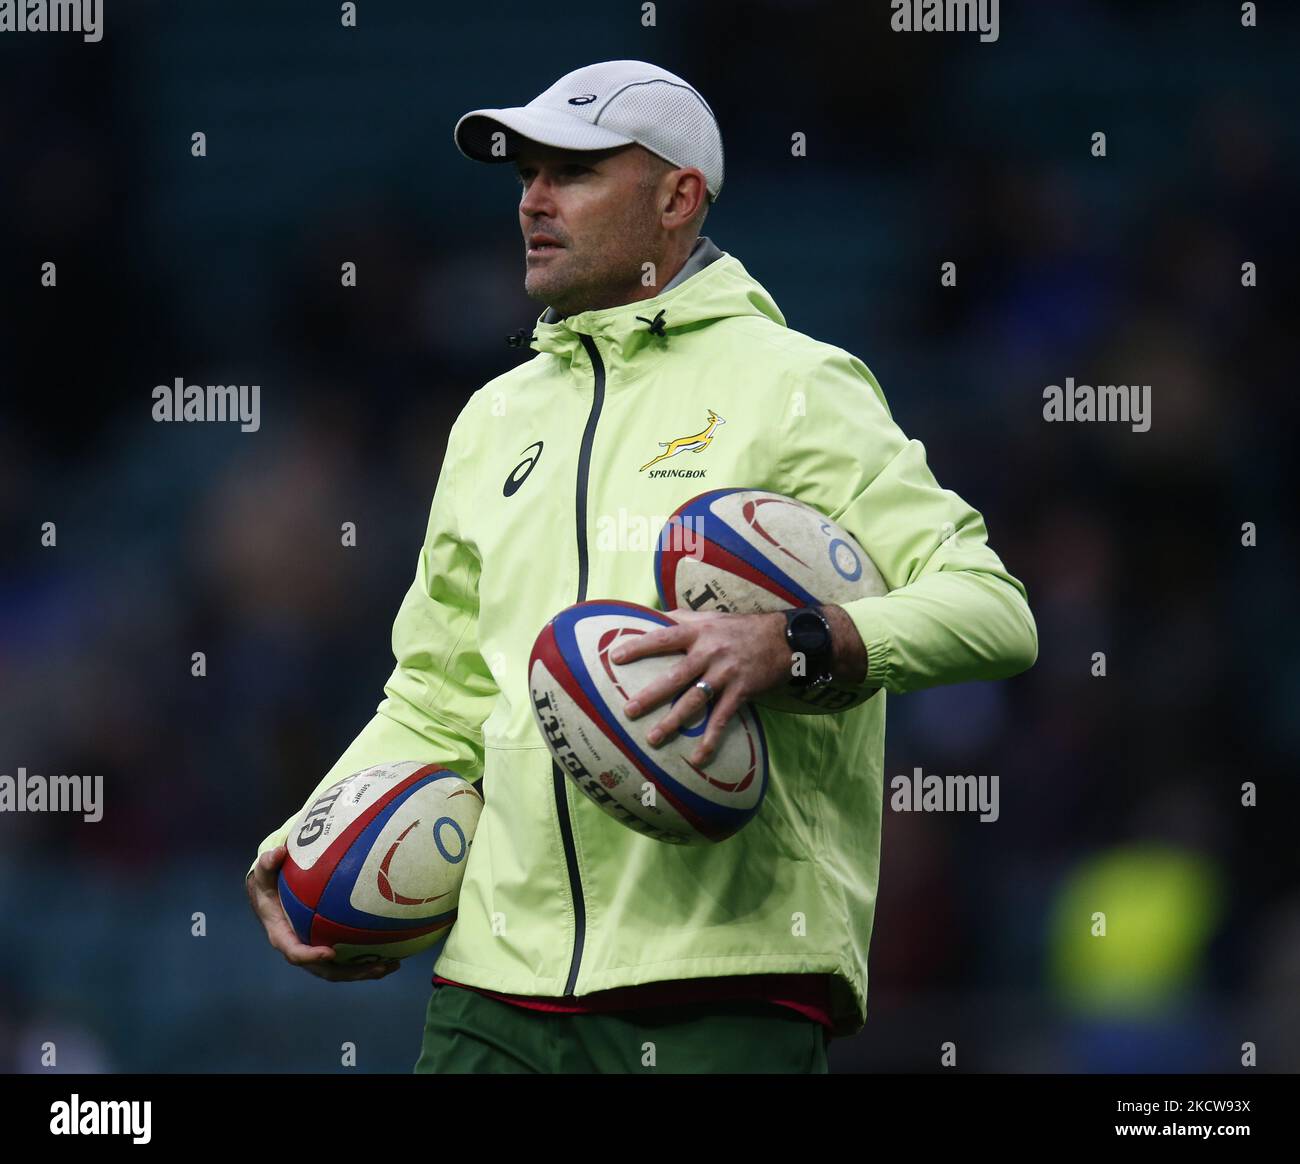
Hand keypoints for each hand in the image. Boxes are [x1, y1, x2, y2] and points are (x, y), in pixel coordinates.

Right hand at [246, 845, 400, 981]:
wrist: (272, 896)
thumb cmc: (270, 884)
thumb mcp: (264, 874)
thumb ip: (267, 864)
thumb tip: (277, 852)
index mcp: (283, 936)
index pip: (295, 953)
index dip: (311, 956)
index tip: (330, 952)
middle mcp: (301, 948)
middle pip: (326, 969)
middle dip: (351, 973)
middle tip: (377, 967)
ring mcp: (316, 949)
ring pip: (341, 968)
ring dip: (366, 970)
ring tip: (392, 964)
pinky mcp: (330, 945)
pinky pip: (349, 956)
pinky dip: (369, 956)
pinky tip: (394, 950)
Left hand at [612, 609, 789, 765]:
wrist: (784, 638)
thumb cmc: (741, 627)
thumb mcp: (712, 617)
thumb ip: (683, 617)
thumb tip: (653, 614)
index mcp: (699, 632)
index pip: (663, 638)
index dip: (639, 646)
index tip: (615, 658)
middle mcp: (710, 652)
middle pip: (676, 675)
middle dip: (651, 695)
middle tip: (629, 710)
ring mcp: (726, 673)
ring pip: (695, 700)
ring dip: (674, 721)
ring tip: (653, 738)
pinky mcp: (741, 691)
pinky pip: (722, 719)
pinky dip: (710, 739)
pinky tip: (698, 758)